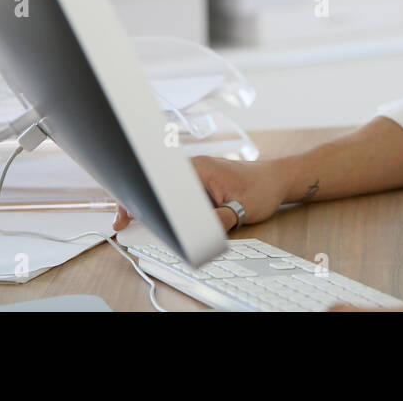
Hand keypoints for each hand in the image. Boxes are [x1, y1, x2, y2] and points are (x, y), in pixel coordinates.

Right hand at [112, 155, 287, 232]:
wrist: (279, 179)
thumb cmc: (262, 187)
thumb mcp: (241, 209)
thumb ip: (218, 221)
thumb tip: (198, 234)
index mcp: (199, 169)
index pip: (160, 181)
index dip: (139, 198)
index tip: (126, 214)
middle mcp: (195, 168)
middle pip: (158, 185)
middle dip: (140, 203)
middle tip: (124, 223)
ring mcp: (198, 176)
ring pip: (168, 192)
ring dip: (156, 207)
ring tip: (140, 222)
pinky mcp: (202, 184)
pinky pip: (180, 195)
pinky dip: (171, 208)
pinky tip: (167, 220)